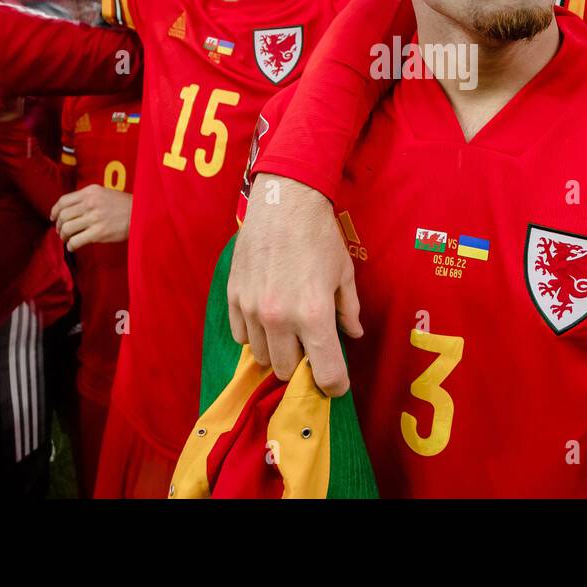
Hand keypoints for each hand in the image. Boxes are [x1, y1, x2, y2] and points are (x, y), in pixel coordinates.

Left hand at [50, 184, 132, 251]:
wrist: (141, 214)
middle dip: (59, 226)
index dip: (54, 211)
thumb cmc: (124, 205)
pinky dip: (71, 246)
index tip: (54, 218)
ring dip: (64, 236)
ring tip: (67, 239)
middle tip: (62, 231)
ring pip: (67, 228)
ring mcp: (94, 218)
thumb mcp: (104, 193)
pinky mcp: (99, 233)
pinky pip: (76, 241)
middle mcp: (90, 203)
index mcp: (91, 191)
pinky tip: (73, 247)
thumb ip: (88, 198)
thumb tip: (70, 210)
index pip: (63, 201)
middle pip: (63, 215)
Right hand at [228, 175, 361, 395]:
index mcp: (314, 315)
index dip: (334, 385)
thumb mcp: (343, 272)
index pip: (326, 374)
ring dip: (277, 350)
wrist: (283, 202)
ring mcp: (252, 310)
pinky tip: (266, 318)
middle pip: (288, 371)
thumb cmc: (319, 235)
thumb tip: (353, 334)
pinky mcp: (234, 298)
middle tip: (310, 346)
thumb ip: (348, 309)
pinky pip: (241, 336)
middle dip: (302, 365)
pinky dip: (254, 335)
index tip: (336, 383)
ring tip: (288, 329)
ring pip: (262, 357)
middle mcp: (280, 318)